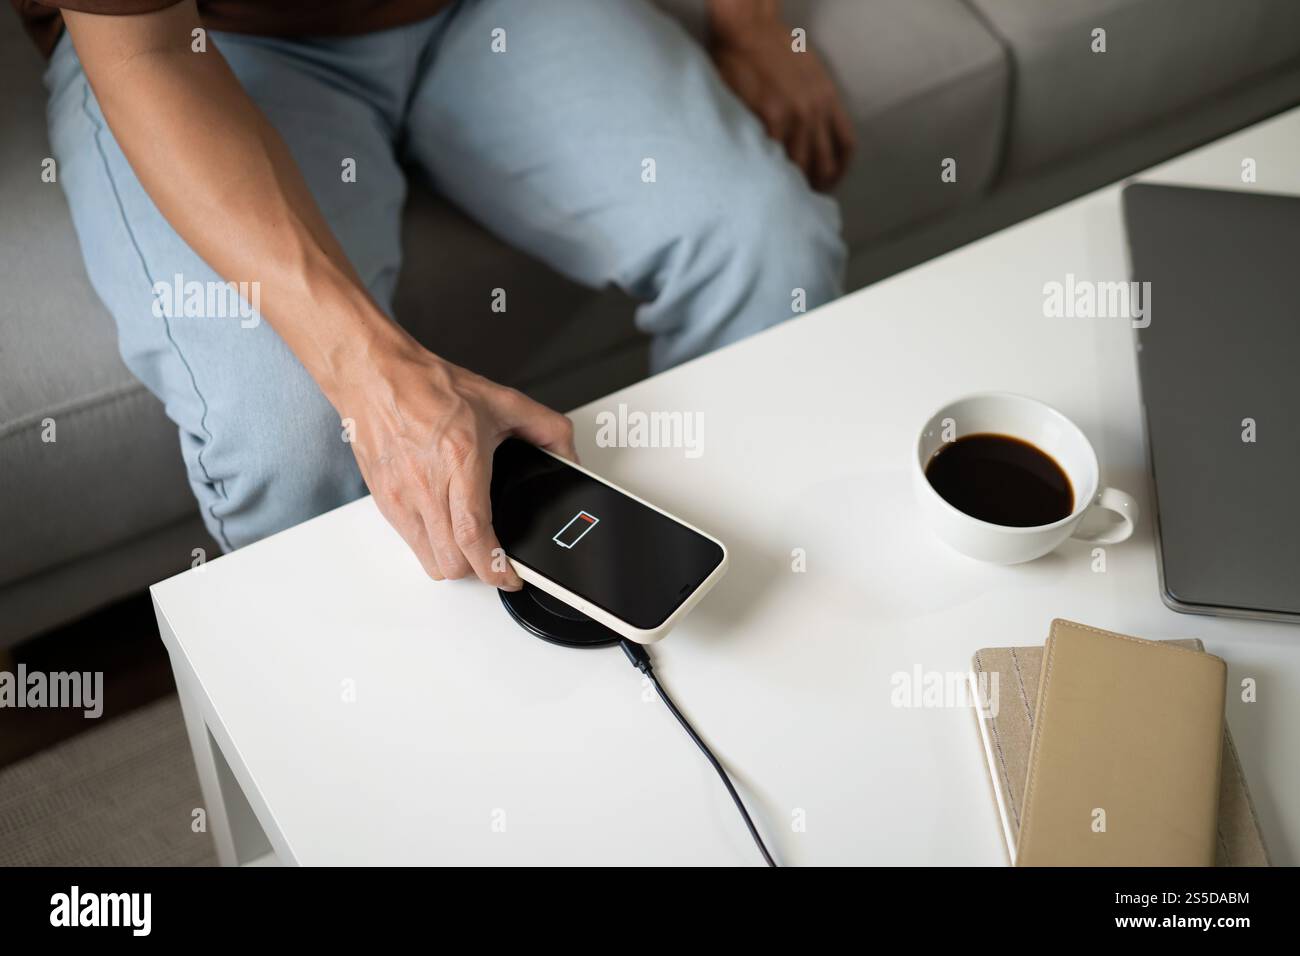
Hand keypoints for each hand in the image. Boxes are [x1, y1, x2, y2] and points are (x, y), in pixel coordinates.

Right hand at [333, 340, 576, 587]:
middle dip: (480, 569)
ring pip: (430, 561)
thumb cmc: (428, 386)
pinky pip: (410, 544)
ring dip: (454, 561)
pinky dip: (431, 545)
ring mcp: (401, 495)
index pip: (475, 534)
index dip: (496, 566)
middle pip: (453, 560)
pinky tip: (444, 525)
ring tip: (469, 545)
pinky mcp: (383, 500)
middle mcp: (427, 483)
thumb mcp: (502, 400)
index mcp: (460, 459)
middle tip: (495, 558)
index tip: (511, 576)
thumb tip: (568, 456)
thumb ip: (546, 428)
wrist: (375, 376)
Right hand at [709, 4, 854, 190]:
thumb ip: (813, 102)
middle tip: (801, 203)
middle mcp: (816, 110)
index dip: (838, 173)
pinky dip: (771, 172)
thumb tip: (809, 134)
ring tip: (780, 199)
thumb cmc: (772, 48)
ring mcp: (794, 115)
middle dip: (814, 187)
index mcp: (828, 99)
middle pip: (823, 163)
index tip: (827, 186)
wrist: (748, 29)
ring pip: (800, 165)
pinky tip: (764, 183)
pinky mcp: (770, 116)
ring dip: (792, 186)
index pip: (845, 146)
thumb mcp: (809, 73)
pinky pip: (775, 156)